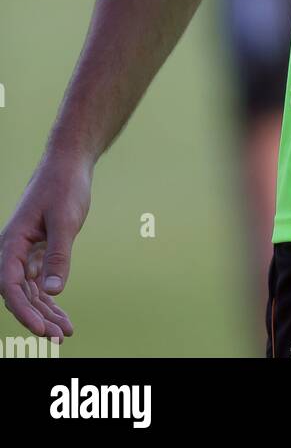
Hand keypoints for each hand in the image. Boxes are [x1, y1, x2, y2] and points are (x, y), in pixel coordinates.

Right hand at [0, 153, 91, 341]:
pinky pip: (40, 281)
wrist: (69, 163)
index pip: (10, 286)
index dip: (24, 311)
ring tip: (66, 333)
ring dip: (46, 312)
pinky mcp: (39, 250)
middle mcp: (14, 251)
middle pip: (19, 294)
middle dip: (37, 318)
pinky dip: (51, 298)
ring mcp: (26, 252)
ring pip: (30, 291)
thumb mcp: (65, 220)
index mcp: (12, 242)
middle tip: (60, 337)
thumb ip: (59, 255)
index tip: (42, 330)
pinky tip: (63, 315)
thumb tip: (52, 291)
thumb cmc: (64, 186)